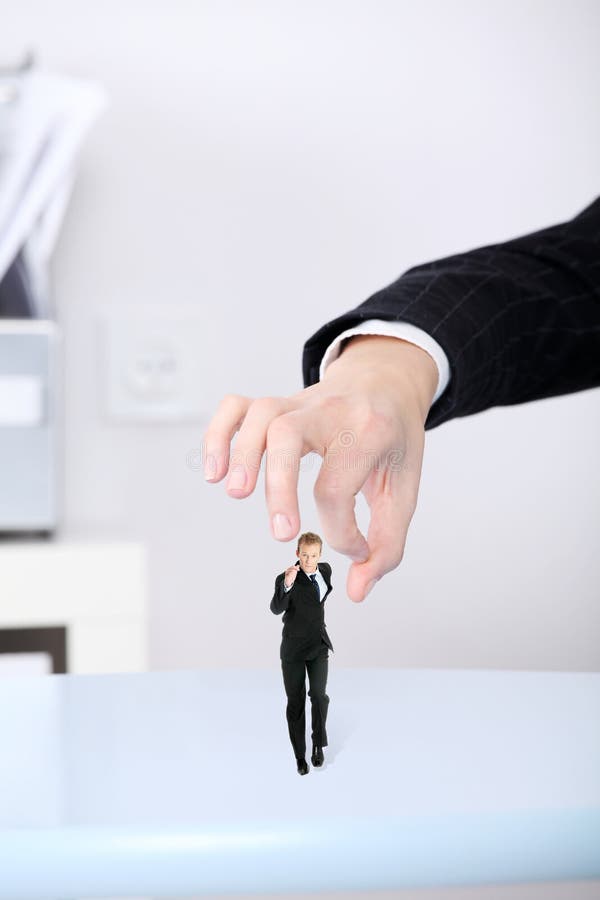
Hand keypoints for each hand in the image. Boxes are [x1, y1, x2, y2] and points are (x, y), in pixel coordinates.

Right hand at [203, 335, 437, 601]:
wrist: (387, 381)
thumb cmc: (393, 437)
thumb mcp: (404, 488)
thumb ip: (387, 543)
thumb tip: (356, 590)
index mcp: (369, 431)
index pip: (338, 486)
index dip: (340, 532)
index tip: (354, 548)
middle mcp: (330, 410)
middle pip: (289, 436)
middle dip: (279, 487)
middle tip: (281, 533)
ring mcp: (299, 403)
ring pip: (261, 416)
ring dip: (242, 455)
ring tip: (234, 493)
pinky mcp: (277, 403)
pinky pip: (237, 407)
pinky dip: (219, 434)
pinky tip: (214, 470)